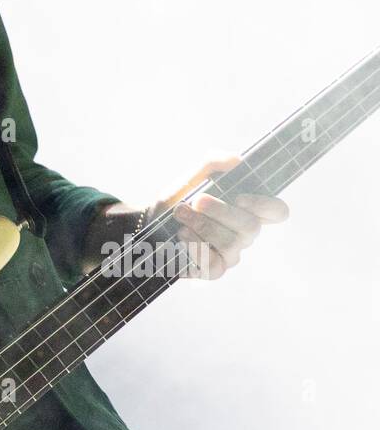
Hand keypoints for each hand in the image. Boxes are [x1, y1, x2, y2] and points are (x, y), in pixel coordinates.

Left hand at [159, 154, 289, 279]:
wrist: (150, 221)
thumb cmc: (179, 197)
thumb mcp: (194, 175)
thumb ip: (214, 163)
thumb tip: (236, 159)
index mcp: (247, 208)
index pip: (277, 211)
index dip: (265, 205)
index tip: (240, 197)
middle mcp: (244, 233)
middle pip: (251, 227)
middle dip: (221, 212)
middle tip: (196, 201)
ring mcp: (231, 253)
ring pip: (231, 244)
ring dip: (202, 225)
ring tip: (180, 215)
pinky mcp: (214, 270)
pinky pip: (212, 262)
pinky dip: (193, 245)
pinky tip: (181, 235)